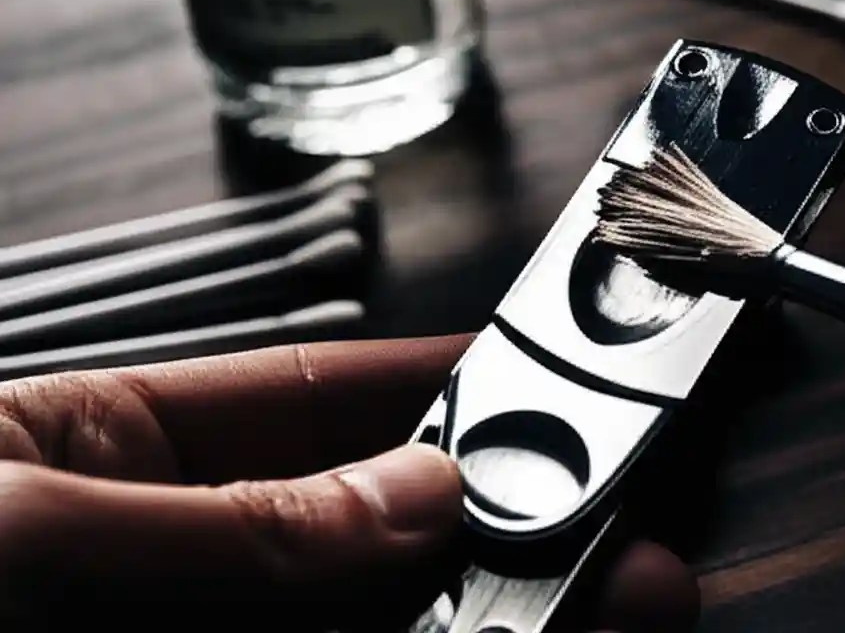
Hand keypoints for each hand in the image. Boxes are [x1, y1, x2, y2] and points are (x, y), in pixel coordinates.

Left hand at [0, 336, 697, 631]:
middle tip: (623, 556)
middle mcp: (163, 567)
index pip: (322, 406)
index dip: (449, 397)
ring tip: (608, 621)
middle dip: (504, 543)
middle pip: (370, 545)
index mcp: (109, 454)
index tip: (557, 400)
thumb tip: (414, 495)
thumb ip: (237, 522)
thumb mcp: (28, 533)